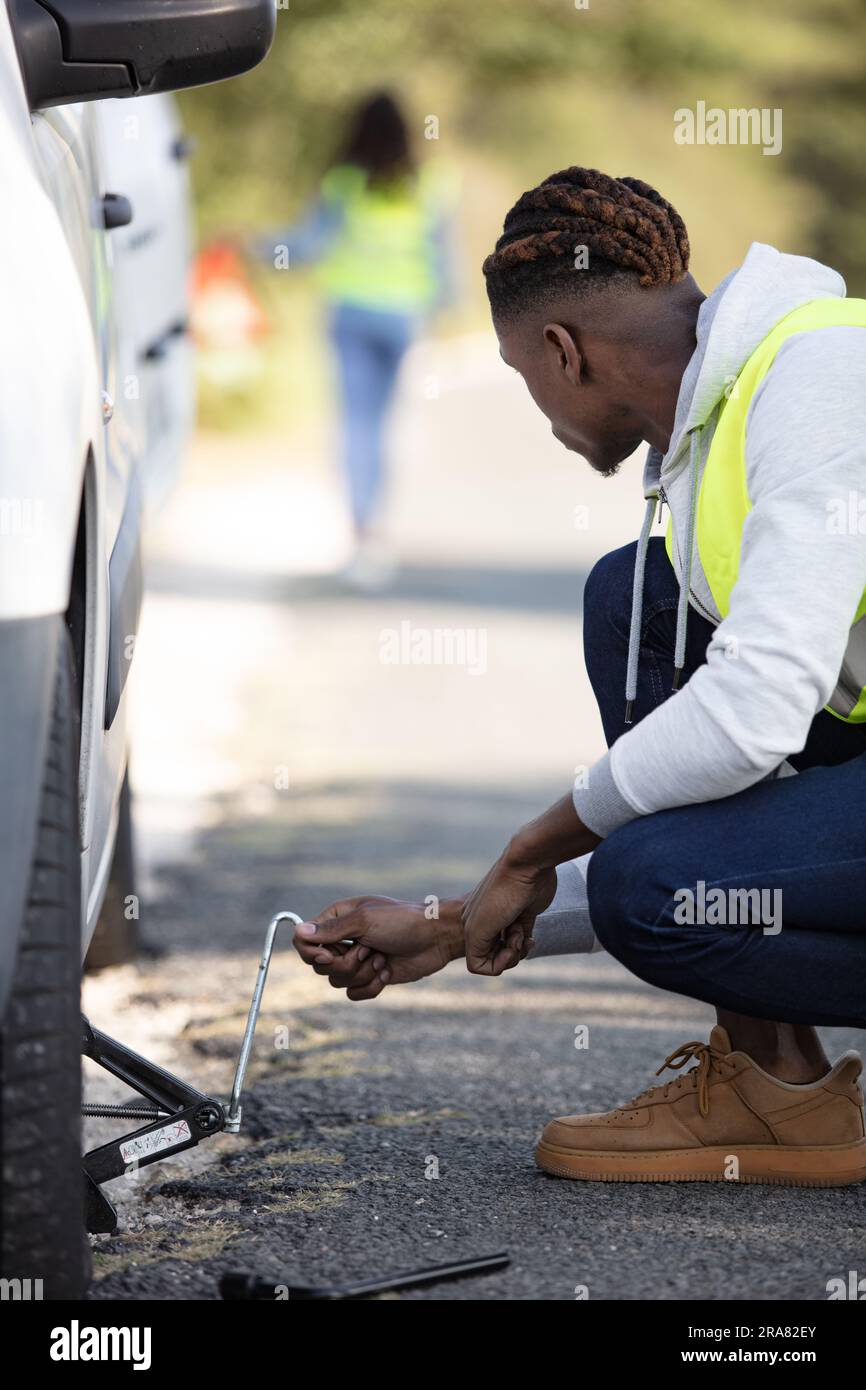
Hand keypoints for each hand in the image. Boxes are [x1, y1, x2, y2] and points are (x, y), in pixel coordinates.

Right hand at [293, 896, 463, 1000]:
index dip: (312, 953)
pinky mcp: (370, 976)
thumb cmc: (402, 921)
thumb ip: (331, 930)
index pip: (304, 940)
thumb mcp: (365, 921)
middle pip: (320, 966)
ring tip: (382, 958)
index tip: (328, 955)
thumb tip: (298, 932)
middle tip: (368, 949)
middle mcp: (343, 940)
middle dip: (346, 963)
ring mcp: (356, 959)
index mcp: (337, 919)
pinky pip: (354, 993)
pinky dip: (372, 986)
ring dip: (363, 973)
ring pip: (337, 981)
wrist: (436, 938)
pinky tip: (387, 971)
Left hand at [462, 793, 599, 975]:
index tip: (526, 935)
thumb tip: (525, 941)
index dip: (514, 950)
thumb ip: (521, 926)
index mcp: (486, 913)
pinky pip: (479, 967)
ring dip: (511, 956)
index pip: (496, 946)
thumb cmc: (533, 880)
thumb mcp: (527, 910)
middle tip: (522, 936)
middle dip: (513, 954)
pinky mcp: (474, 932)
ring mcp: (473, 925)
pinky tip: (515, 941)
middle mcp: (476, 919)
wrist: (527, 863)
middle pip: (492, 956)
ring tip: (519, 932)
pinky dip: (502, 963)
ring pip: (487, 963)